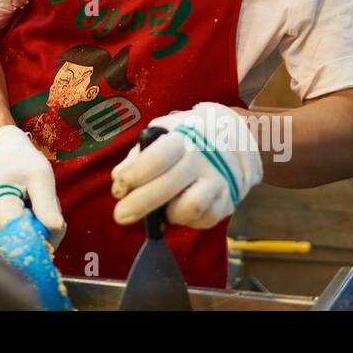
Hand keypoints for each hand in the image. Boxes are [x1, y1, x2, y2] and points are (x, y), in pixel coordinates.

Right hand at [0, 125, 64, 236]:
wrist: (5, 151)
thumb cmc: (23, 160)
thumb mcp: (41, 176)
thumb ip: (47, 204)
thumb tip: (55, 229)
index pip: (18, 231)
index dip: (39, 234)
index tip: (54, 225)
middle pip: (20, 238)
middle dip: (42, 230)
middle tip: (51, 208)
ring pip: (20, 239)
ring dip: (37, 228)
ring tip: (39, 205)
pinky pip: (17, 235)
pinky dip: (31, 227)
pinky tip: (32, 210)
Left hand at [110, 103, 262, 230]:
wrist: (234, 137)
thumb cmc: (188, 135)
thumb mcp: (164, 131)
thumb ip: (140, 153)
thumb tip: (119, 177)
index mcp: (183, 137)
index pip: (157, 158)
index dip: (134, 176)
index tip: (118, 189)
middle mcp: (203, 159)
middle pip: (169, 187)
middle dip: (140, 204)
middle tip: (120, 216)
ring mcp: (218, 181)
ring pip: (191, 208)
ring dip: (169, 214)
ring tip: (161, 209)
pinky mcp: (228, 200)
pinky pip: (204, 220)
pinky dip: (187, 221)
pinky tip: (179, 210)